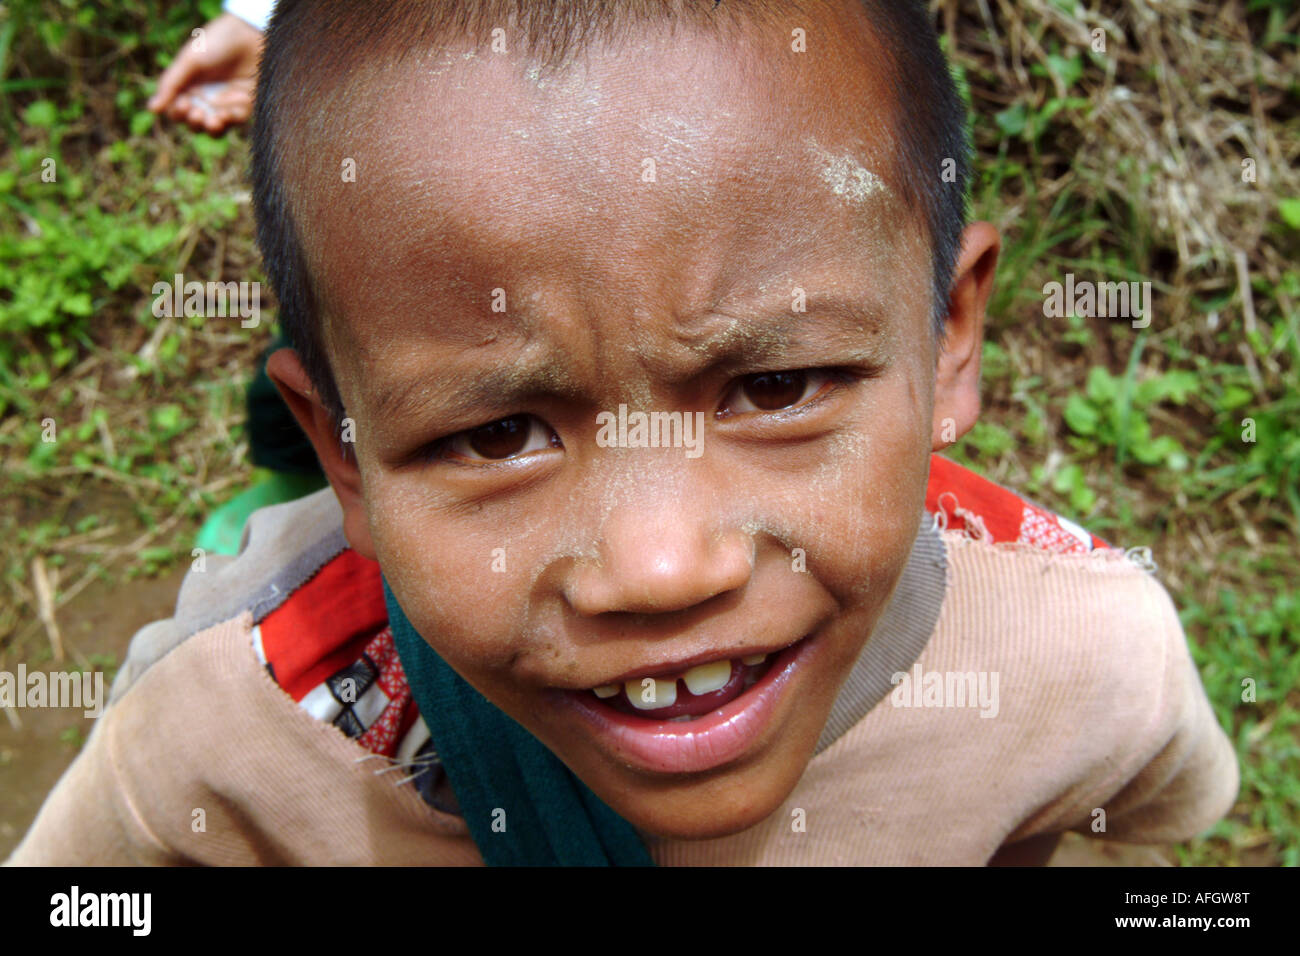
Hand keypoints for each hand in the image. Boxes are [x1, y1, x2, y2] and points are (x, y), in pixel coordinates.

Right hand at [147, 13, 263, 133]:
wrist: (249, 34)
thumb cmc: (216, 43)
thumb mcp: (189, 60)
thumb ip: (171, 84)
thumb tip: (152, 109)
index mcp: (187, 86)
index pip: (176, 110)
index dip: (177, 113)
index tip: (183, 104)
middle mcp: (204, 97)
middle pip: (194, 123)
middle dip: (193, 122)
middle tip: (198, 112)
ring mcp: (225, 103)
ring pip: (214, 128)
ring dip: (211, 129)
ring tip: (212, 121)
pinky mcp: (244, 105)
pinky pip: (235, 122)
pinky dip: (230, 122)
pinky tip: (227, 114)